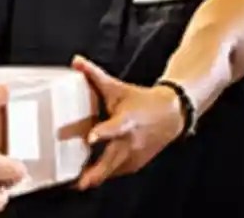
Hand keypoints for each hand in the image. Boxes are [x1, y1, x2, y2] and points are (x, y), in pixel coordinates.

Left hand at [72, 55, 183, 190]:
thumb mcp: (117, 88)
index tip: (90, 138)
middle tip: (74, 183)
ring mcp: (133, 156)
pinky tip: (85, 178)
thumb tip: (76, 61)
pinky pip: (113, 174)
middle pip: (111, 162)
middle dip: (93, 174)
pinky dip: (101, 176)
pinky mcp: (133, 166)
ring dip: (93, 178)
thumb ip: (94, 75)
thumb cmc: (140, 101)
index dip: (103, 133)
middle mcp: (131, 142)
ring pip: (110, 173)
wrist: (171, 115)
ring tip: (73, 182)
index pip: (115, 128)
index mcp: (126, 121)